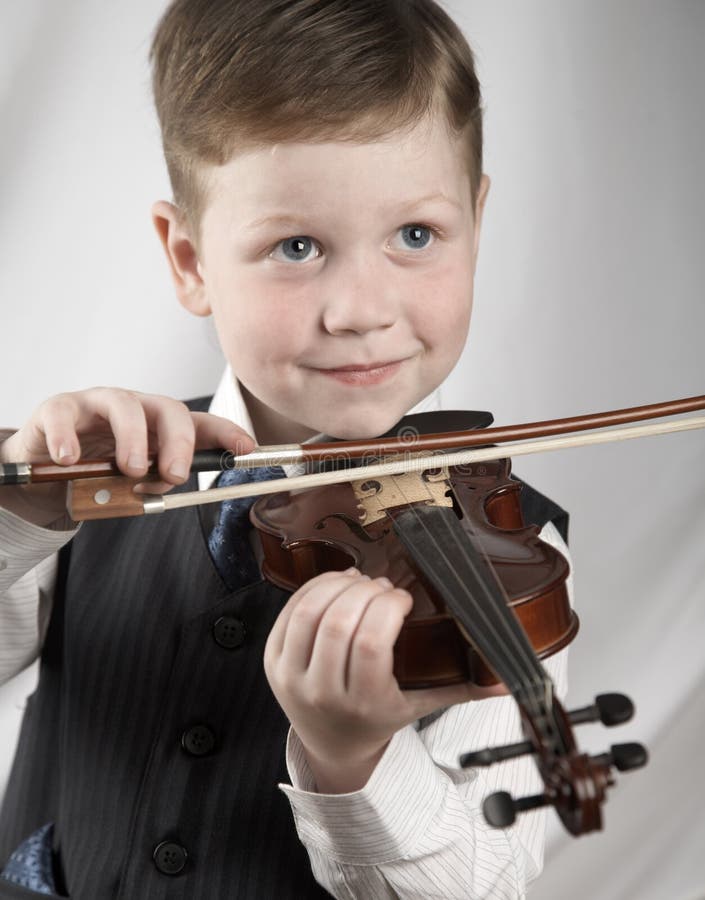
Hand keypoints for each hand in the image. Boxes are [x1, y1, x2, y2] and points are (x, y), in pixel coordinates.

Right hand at [0, 387, 253, 524]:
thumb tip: (165, 482)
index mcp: (157, 428)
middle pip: (168, 408)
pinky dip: (67, 437)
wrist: (44, 469)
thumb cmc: (95, 472)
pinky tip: (71, 458)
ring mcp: (96, 404)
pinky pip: (64, 414)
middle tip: (173, 474)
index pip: (199, 425)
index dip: (225, 433)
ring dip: (132, 438)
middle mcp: (134, 409)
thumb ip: (151, 482)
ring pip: (123, 405)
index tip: (245, 448)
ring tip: (129, 469)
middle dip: (178, 441)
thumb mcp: (131, 482)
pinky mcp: (58, 409)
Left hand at [264, 569, 506, 793]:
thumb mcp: (419, 707)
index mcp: (362, 704)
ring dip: (337, 586)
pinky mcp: (271, 664)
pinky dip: (312, 590)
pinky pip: (288, 615)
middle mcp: (321, 694)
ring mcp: (290, 679)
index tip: (402, 599)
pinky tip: (336, 584)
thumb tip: (507, 680)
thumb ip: (461, 689)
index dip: (387, 608)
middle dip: (365, 592)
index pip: (370, 645)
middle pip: (338, 624)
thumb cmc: (380, 716)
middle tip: (382, 588)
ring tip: (360, 582)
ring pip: (308, 615)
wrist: (333, 745)